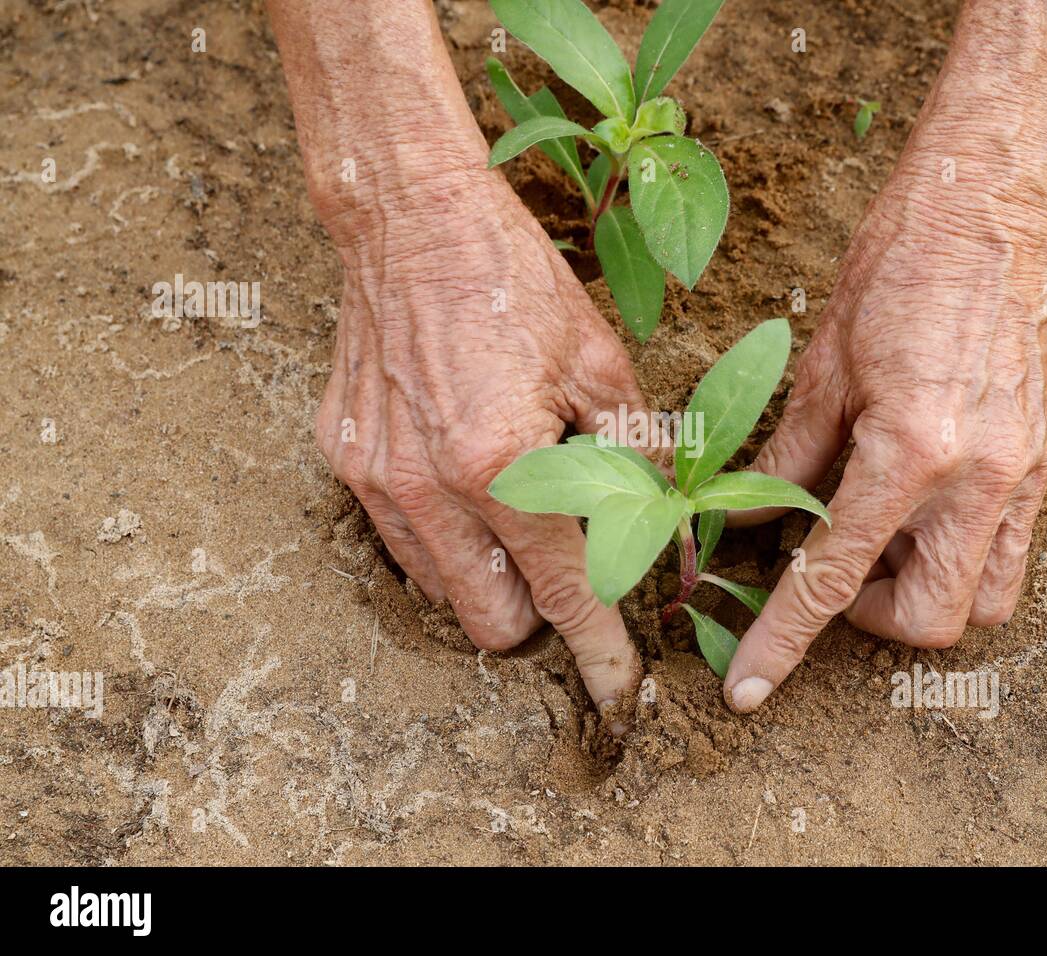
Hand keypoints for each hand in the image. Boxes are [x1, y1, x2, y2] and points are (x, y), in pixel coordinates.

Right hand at [315, 169, 645, 721]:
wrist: (411, 220)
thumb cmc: (513, 283)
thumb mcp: (601, 365)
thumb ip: (640, 460)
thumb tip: (677, 529)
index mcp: (502, 465)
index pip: (564, 592)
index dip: (600, 652)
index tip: (620, 691)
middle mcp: (428, 486)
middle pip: (492, 623)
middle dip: (540, 616)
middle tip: (570, 567)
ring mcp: (376, 477)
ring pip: (441, 592)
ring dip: (489, 578)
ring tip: (515, 510)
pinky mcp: (347, 459)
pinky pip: (401, 540)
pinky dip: (443, 537)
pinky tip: (465, 480)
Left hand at [722, 152, 1046, 713]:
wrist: (995, 205)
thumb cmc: (899, 267)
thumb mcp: (822, 364)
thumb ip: (789, 456)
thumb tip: (750, 522)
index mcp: (913, 452)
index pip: (833, 580)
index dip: (783, 644)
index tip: (747, 690)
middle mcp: (982, 478)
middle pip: (933, 622)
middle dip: (871, 621)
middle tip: (835, 571)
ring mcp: (1029, 471)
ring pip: (989, 600)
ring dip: (927, 595)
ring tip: (884, 542)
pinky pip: (1012, 544)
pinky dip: (960, 550)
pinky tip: (924, 502)